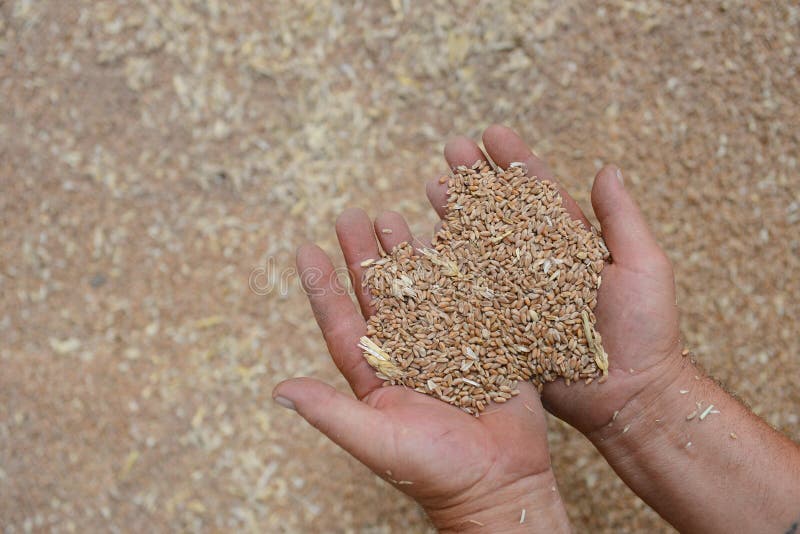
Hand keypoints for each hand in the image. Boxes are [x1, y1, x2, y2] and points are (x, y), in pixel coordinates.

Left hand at [273, 215, 569, 530]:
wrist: (502, 483)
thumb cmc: (435, 473)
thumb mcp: (376, 441)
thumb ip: (330, 412)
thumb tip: (278, 390)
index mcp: (375, 376)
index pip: (341, 322)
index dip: (323, 286)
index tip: (306, 248)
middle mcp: (406, 355)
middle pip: (379, 294)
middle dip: (363, 255)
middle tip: (350, 214)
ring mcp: (443, 345)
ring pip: (418, 288)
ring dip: (404, 253)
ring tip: (390, 216)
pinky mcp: (481, 341)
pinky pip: (464, 296)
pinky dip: (454, 267)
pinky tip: (444, 237)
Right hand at [428, 125, 683, 435]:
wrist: (629, 397)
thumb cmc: (647, 331)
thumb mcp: (643, 265)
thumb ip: (621, 219)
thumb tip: (607, 168)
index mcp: (570, 244)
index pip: (537, 193)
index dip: (513, 161)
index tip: (490, 133)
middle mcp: (536, 263)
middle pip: (498, 213)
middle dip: (474, 179)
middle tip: (450, 149)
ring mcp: (514, 294)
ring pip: (476, 247)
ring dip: (453, 215)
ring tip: (431, 185)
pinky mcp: (498, 326)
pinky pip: (466, 294)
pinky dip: (444, 270)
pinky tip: (422, 247)